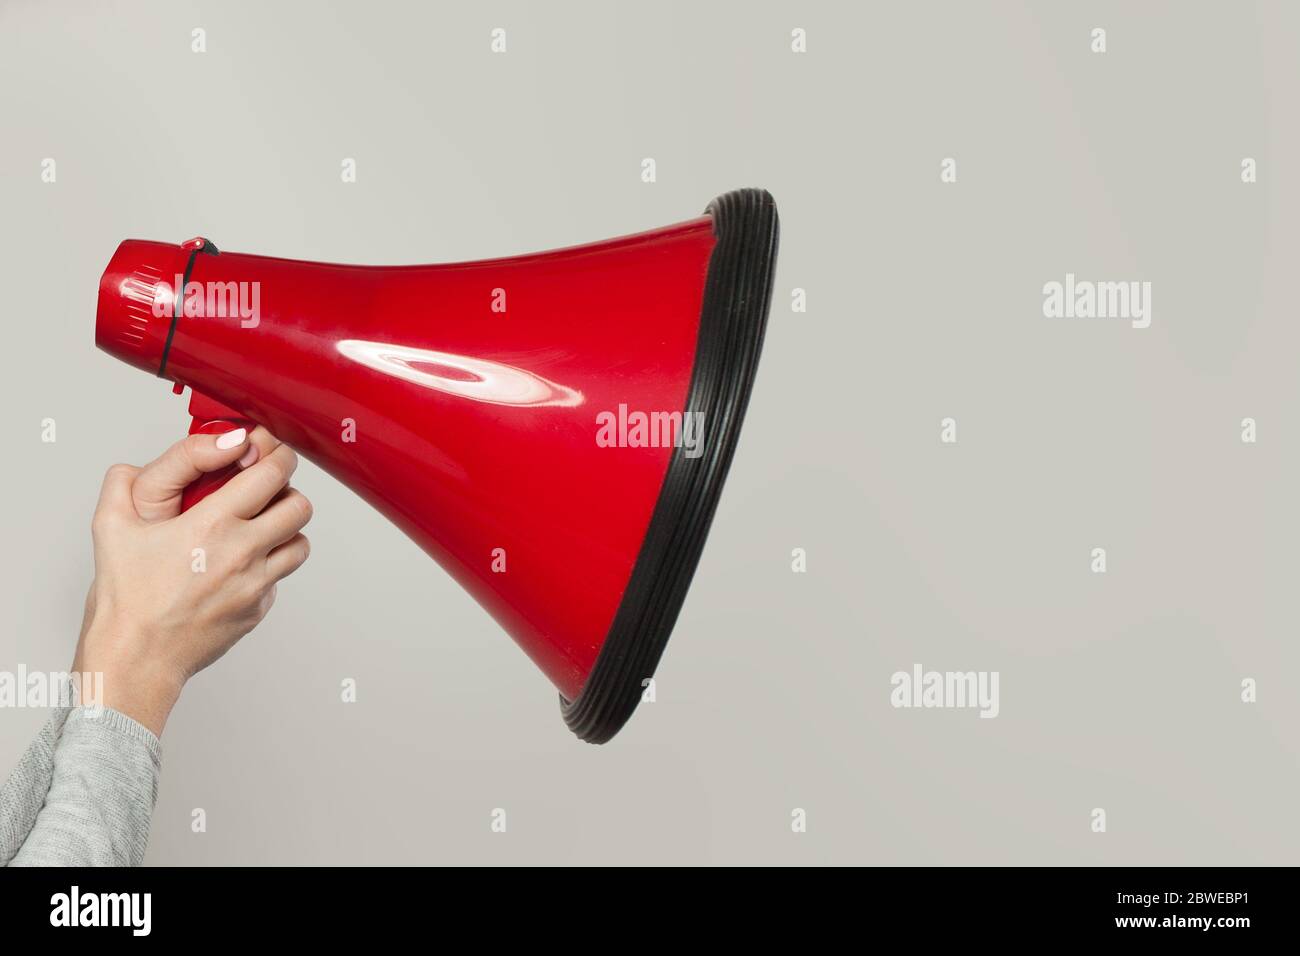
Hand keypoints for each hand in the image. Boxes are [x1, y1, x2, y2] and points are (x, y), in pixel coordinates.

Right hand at [73, 426, 312, 735]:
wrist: (136, 659)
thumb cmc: (125, 600)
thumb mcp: (110, 530)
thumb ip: (121, 485)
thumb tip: (132, 465)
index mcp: (212, 525)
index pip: (271, 472)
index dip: (275, 455)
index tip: (268, 451)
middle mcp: (243, 553)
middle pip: (300, 505)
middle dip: (286, 491)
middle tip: (267, 490)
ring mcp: (256, 584)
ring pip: (301, 543)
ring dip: (286, 530)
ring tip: (258, 526)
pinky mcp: (259, 608)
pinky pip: (280, 577)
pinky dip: (270, 565)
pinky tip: (240, 565)